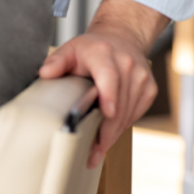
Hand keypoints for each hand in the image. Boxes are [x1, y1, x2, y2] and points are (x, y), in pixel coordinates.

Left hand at [40, 0, 166, 167]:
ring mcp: (141, 78)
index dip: (109, 96)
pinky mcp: (149, 89)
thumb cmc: (92, 49)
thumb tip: (45, 73)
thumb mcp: (70, 49)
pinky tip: (108, 133)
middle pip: (118, 104)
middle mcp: (127, 65)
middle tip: (91, 154)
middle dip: (105, 132)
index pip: (109, 77)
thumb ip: (57, 61)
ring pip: (127, 114)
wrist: (122, 39)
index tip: (106, 113)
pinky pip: (134, 114)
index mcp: (104, 54)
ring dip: (112, 134)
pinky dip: (121, 126)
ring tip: (96, 150)